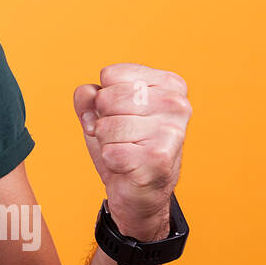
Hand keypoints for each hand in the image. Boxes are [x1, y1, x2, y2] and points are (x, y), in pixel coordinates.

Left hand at [74, 63, 190, 241]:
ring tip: (126, 150)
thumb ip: (89, 95)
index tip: (119, 113)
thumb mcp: (101, 111)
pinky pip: (109, 152)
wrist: (138, 190)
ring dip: (107, 142)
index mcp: (169, 84)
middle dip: (103, 121)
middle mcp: (177, 104)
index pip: (110, 74)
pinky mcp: (159, 159)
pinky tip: (128, 165)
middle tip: (121, 136)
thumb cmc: (123, 143)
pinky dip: (110, 161)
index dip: (102, 97)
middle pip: (106, 98)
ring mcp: (171, 132)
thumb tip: (90, 95)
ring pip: (106, 126)